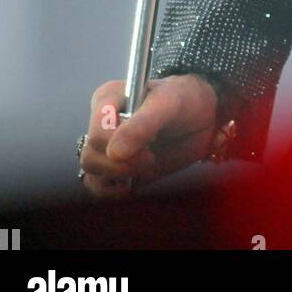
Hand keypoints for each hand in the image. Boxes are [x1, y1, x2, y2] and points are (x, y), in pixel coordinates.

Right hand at [79, 74, 219, 198]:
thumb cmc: (183, 100)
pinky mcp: (113, 168)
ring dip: (119, 176)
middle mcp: (101, 123)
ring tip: (144, 165)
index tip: (151, 143)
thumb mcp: (168, 103)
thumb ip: (143, 125)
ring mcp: (106, 147)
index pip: (97, 132)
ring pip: (91, 173)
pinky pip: (96, 187)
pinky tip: (132, 181)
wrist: (201, 118)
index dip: (120, 145)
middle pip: (91, 156)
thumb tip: (115, 153)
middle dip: (122, 164)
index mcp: (107, 99)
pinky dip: (112, 191)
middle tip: (150, 157)